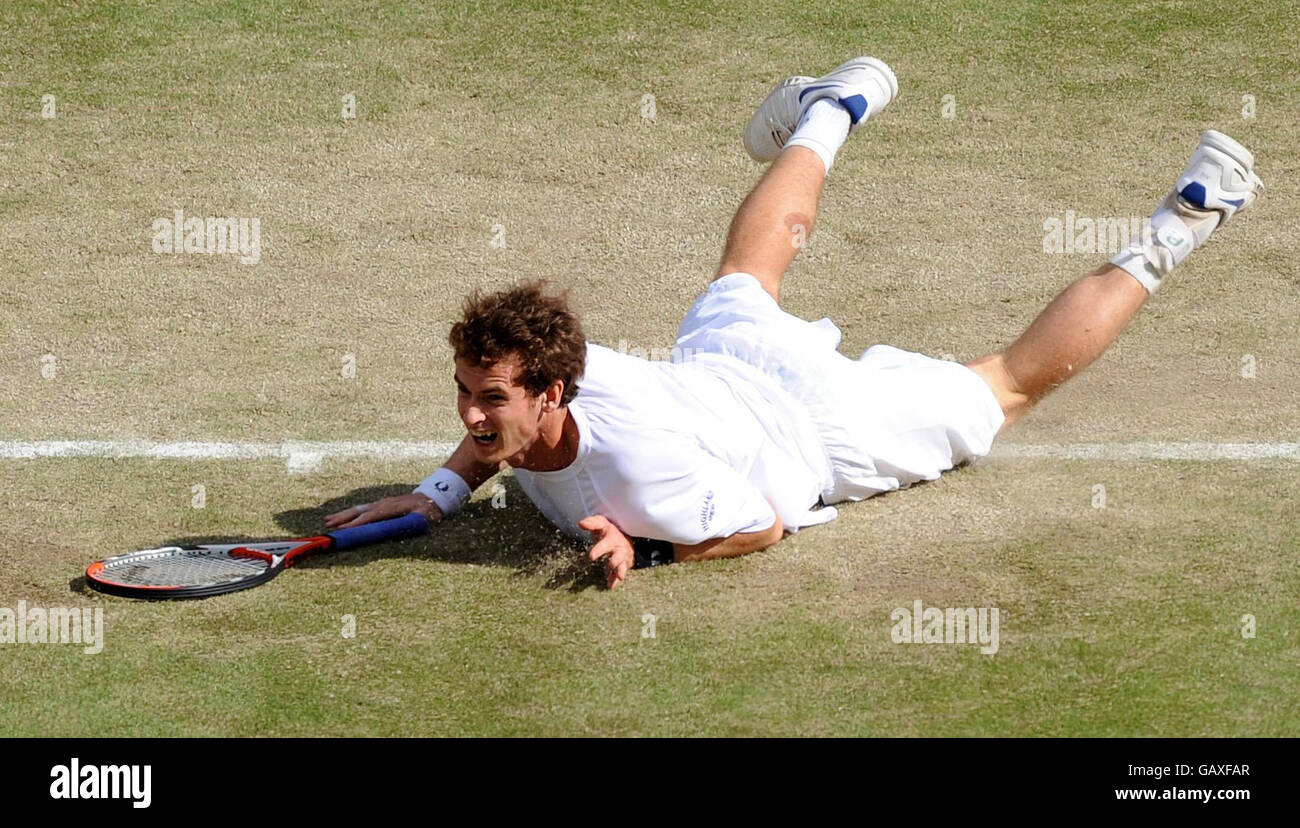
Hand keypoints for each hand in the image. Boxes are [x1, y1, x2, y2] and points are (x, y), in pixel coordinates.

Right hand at [324, 494, 441, 529]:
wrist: (431, 497)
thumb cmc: (428, 510)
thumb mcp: (424, 517)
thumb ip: (413, 522)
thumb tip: (401, 528)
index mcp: (391, 508)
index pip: (370, 517)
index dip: (356, 523)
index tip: (342, 530)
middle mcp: (382, 504)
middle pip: (359, 511)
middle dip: (342, 518)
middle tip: (327, 525)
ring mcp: (380, 503)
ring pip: (358, 509)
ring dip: (342, 515)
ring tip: (328, 520)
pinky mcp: (380, 505)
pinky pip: (362, 509)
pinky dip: (350, 513)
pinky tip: (341, 518)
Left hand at [579, 514, 634, 588]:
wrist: (624, 536)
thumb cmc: (608, 530)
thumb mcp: (601, 523)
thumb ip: (591, 523)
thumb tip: (580, 523)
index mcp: (612, 538)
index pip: (605, 544)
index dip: (599, 550)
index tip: (591, 557)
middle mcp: (619, 548)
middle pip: (619, 555)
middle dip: (615, 560)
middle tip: (610, 564)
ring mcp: (622, 558)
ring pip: (622, 565)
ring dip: (620, 571)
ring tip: (620, 577)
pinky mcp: (623, 565)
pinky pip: (620, 573)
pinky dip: (616, 580)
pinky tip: (610, 586)